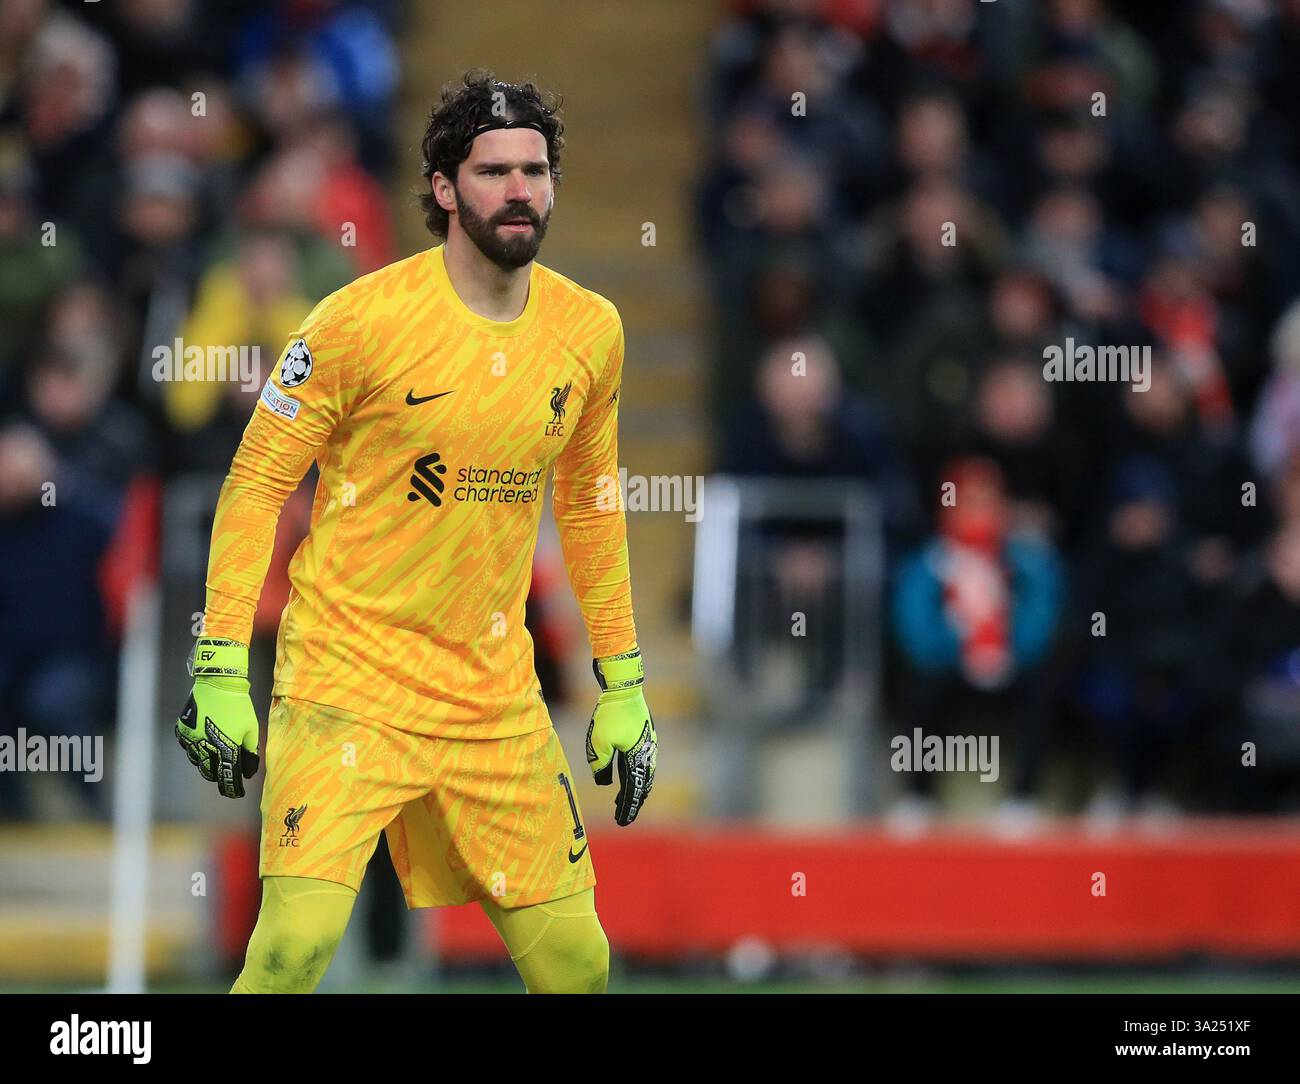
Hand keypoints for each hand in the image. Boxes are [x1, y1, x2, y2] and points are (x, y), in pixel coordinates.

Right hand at [175, 638, 260, 798]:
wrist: (218, 683)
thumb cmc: (239, 706)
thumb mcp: (251, 728)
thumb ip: (249, 751)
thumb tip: (248, 770)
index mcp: (225, 749)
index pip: (229, 776)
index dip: (234, 787)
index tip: (238, 793)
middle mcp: (205, 748)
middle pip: (210, 772)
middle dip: (219, 775)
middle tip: (227, 774)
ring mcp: (191, 740)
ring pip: (197, 761)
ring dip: (207, 763)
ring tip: (216, 756)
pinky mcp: (182, 731)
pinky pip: (188, 747)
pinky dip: (196, 748)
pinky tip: (204, 742)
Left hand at [586, 648, 656, 825]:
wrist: (624, 688)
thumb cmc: (610, 715)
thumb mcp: (598, 744)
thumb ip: (601, 766)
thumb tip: (604, 782)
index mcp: (637, 759)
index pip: (633, 790)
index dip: (627, 808)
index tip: (622, 822)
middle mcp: (647, 754)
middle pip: (642, 785)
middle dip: (632, 801)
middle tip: (622, 816)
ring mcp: (649, 745)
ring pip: (643, 774)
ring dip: (634, 788)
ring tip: (622, 800)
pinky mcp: (645, 737)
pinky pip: (642, 762)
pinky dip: (635, 773)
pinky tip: (626, 774)